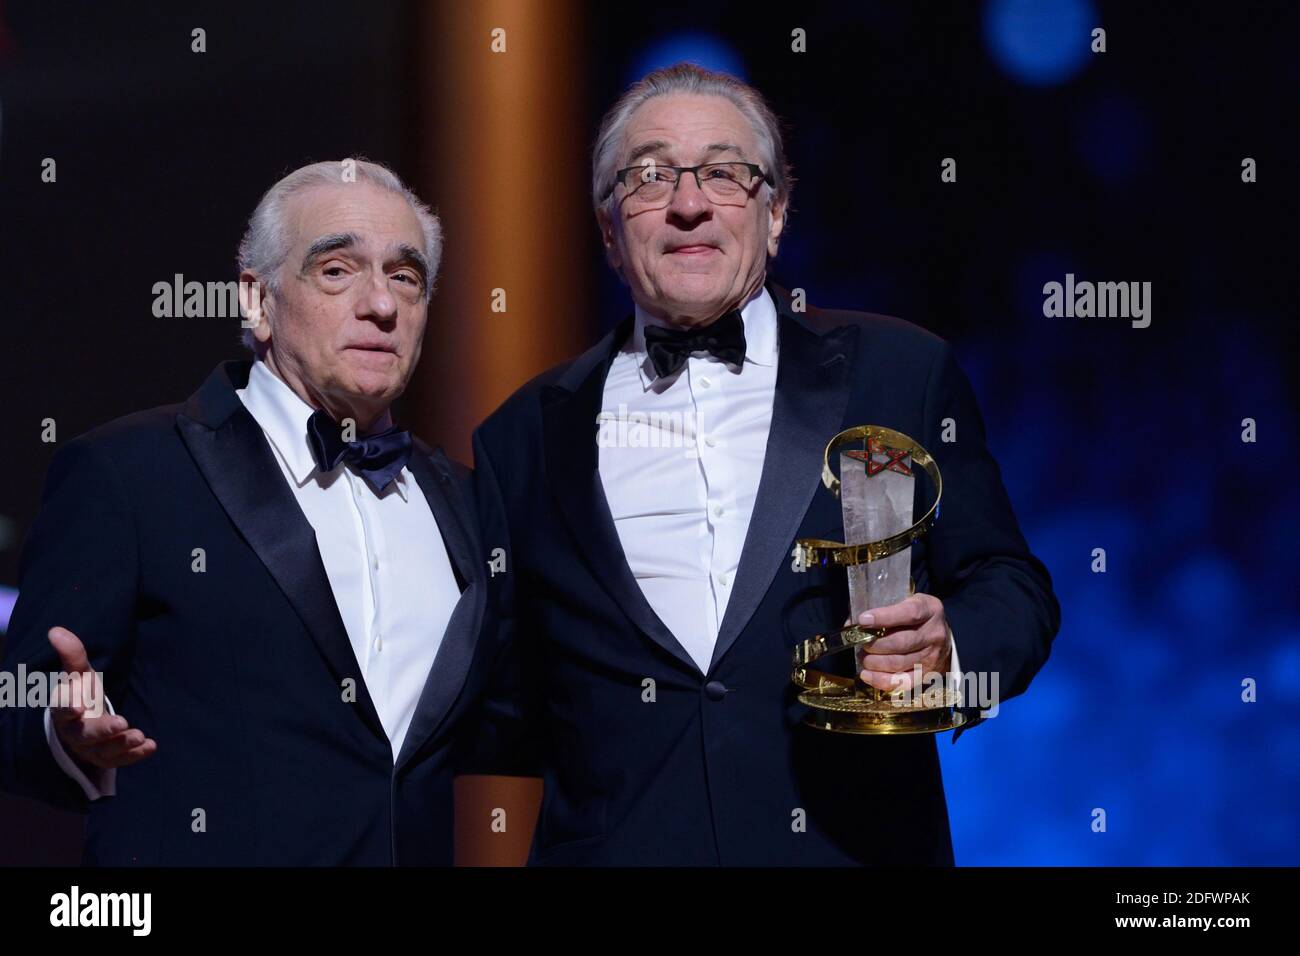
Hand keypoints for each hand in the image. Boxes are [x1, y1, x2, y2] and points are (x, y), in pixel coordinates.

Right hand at [48, 626, 156, 769]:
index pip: (62, 709)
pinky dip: (135, 756)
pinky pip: (120, 760)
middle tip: (121, 723)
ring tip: (140, 736)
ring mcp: (91, 748)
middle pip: (86, 734)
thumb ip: (72, 654)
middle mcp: (76, 732)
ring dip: (122, 744)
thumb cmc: (81, 694)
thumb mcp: (78, 674)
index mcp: (65, 710)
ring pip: (105, 750)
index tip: (76, 704)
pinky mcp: (108, 757)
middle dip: (103, 730)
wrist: (85, 722)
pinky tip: (151, 746)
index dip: (67, 706)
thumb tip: (56, 630)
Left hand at [855, 594, 950, 693]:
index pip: (908, 613)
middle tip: (861, 643)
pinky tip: (867, 675)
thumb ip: (880, 608)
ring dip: (875, 662)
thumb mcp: (905, 601)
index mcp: (929, 609)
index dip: (884, 617)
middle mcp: (934, 633)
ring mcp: (932, 656)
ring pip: (899, 663)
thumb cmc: (915, 617)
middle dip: (875, 644)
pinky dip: (881, 681)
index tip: (863, 620)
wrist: (942, 636)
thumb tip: (850, 624)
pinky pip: (903, 682)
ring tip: (864, 658)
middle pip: (901, 642)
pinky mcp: (926, 674)